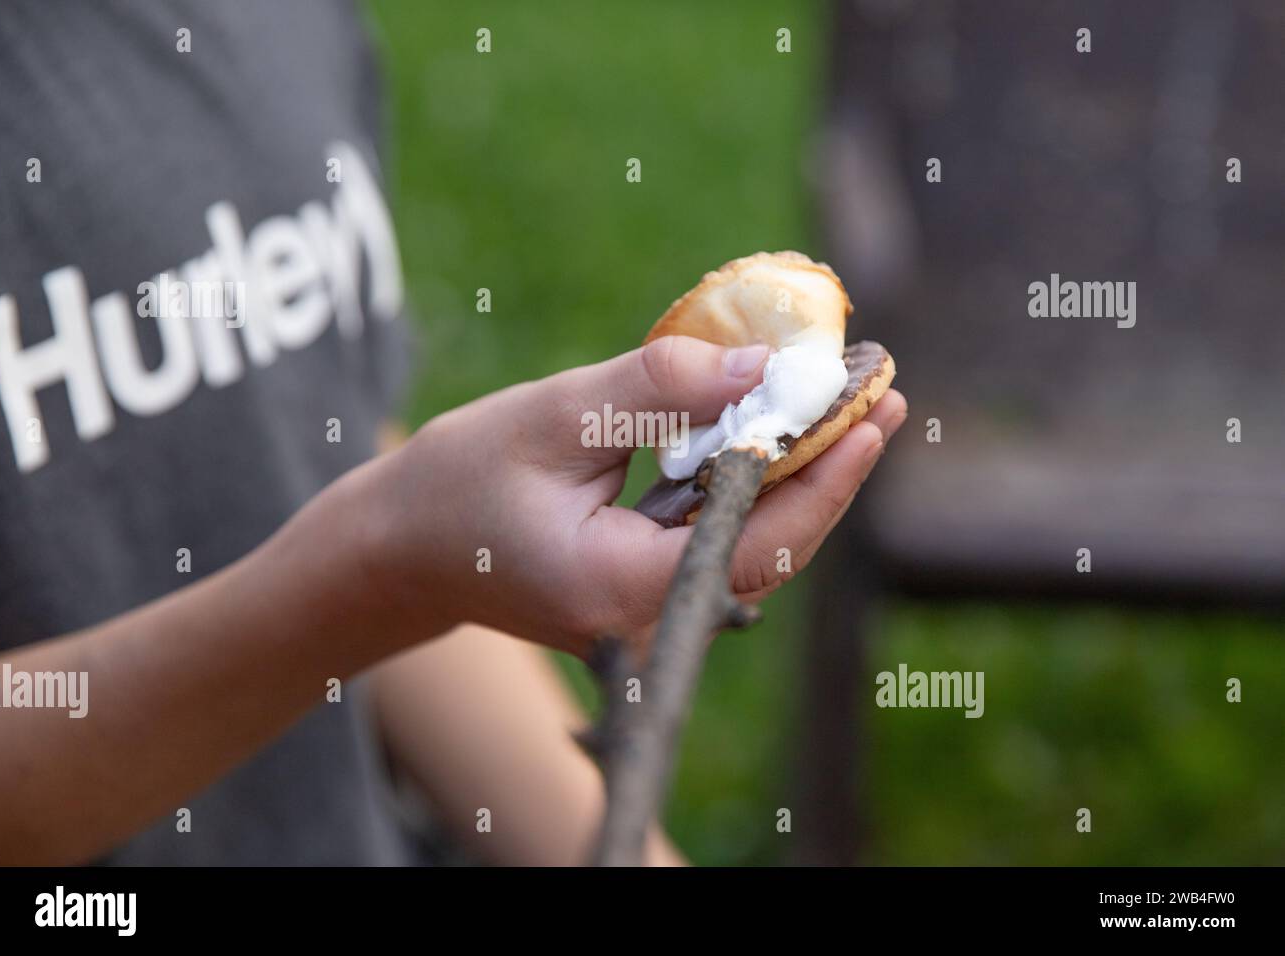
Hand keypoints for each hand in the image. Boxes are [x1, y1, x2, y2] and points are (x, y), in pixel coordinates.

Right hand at [361, 335, 905, 655]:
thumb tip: (763, 366)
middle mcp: (646, 617)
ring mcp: (647, 611)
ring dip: (802, 473)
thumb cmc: (457, 485)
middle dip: (830, 468)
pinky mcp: (645, 589)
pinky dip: (754, 484)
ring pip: (751, 546)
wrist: (401, 551)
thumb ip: (658, 390)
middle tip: (884, 392)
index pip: (756, 542)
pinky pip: (718, 539)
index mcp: (621, 587)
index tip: (872, 414)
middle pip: (770, 547)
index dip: (825, 478)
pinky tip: (779, 432)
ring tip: (851, 403)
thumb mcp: (553, 418)